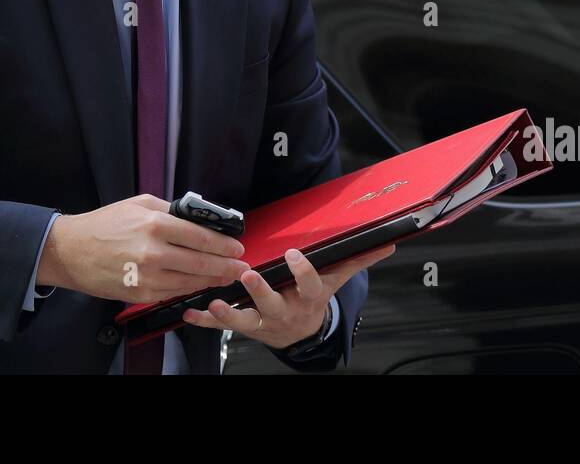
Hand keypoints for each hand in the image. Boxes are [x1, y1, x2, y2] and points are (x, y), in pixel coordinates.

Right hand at [39, 194, 250, 302]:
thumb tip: (197, 217)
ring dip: (213, 280)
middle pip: (201, 261)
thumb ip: (170, 210)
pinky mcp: (140, 294)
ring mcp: (147, 276)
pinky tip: (200, 285)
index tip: (236, 247)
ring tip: (227, 277)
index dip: (223, 244)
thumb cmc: (103, 225)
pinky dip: (190, 289)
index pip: (200, 236)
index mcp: (155, 225)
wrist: (71, 251)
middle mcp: (154, 252)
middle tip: (240, 267)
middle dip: (225, 266)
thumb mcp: (138, 203)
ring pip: (190, 281)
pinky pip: (173, 293)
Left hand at [180, 243, 395, 349]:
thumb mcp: (336, 280)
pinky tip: (191, 311)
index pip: (310, 286)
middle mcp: (285, 312)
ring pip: (245, 320)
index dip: (303, 272)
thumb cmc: (314, 299)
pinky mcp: (244, 326)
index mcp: (308, 299)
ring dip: (228, 312)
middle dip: (261, 292)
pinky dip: (204, 320)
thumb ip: (358, 259)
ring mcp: (263, 322)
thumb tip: (388, 243)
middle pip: (274, 305)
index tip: (294, 255)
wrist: (302, 335)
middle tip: (249, 275)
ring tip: (215, 302)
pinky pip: (222, 326)